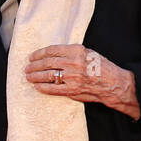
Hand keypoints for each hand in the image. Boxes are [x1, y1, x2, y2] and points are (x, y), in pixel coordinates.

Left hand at [25, 43, 140, 118]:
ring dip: (35, 76)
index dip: (39, 53)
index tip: (32, 56)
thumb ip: (71, 53)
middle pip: (47, 63)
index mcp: (76, 50)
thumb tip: (53, 55)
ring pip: (47, 75)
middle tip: (27, 67)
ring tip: (28, 77)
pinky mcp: (71, 90)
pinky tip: (37, 86)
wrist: (113, 83)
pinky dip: (43, 87)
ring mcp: (72, 77)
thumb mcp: (88, 53)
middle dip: (34, 65)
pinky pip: (52, 89)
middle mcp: (73, 62)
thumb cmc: (101, 67)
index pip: (52, 50)